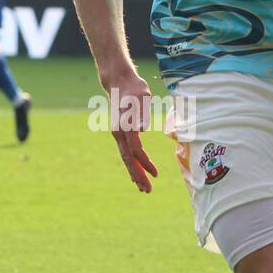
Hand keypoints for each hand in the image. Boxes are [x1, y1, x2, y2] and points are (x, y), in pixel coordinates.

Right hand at [101, 68, 158, 193]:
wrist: (119, 82)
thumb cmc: (135, 88)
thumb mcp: (142, 95)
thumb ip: (142, 111)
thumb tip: (142, 128)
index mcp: (125, 126)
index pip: (135, 150)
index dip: (145, 163)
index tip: (155, 174)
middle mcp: (118, 132)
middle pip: (128, 159)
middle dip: (138, 176)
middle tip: (147, 191)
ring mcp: (117, 133)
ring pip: (126, 158)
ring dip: (134, 174)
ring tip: (143, 188)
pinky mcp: (120, 133)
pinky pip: (125, 153)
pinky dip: (131, 165)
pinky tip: (135, 175)